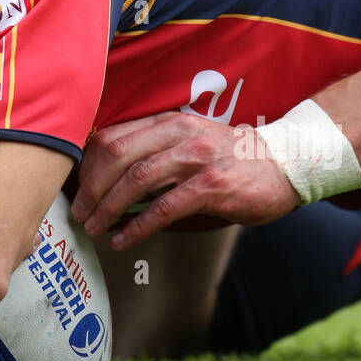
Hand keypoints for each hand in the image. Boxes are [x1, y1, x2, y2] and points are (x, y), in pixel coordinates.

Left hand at [71, 112, 298, 248]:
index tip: (74, 188)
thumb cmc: (230, 159)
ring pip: (137, 179)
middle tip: (78, 213)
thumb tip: (106, 184)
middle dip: (90, 187)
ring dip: (108, 207)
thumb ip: (153, 155)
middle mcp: (179, 133)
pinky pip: (166, 207)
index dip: (86, 164)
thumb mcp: (189, 143)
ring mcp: (197, 157)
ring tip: (95, 228)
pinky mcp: (213, 184)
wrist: (286, 163)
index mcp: (168, 120)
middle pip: (117, 155)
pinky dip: (138, 226)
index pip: (112, 136)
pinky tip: (124, 239)